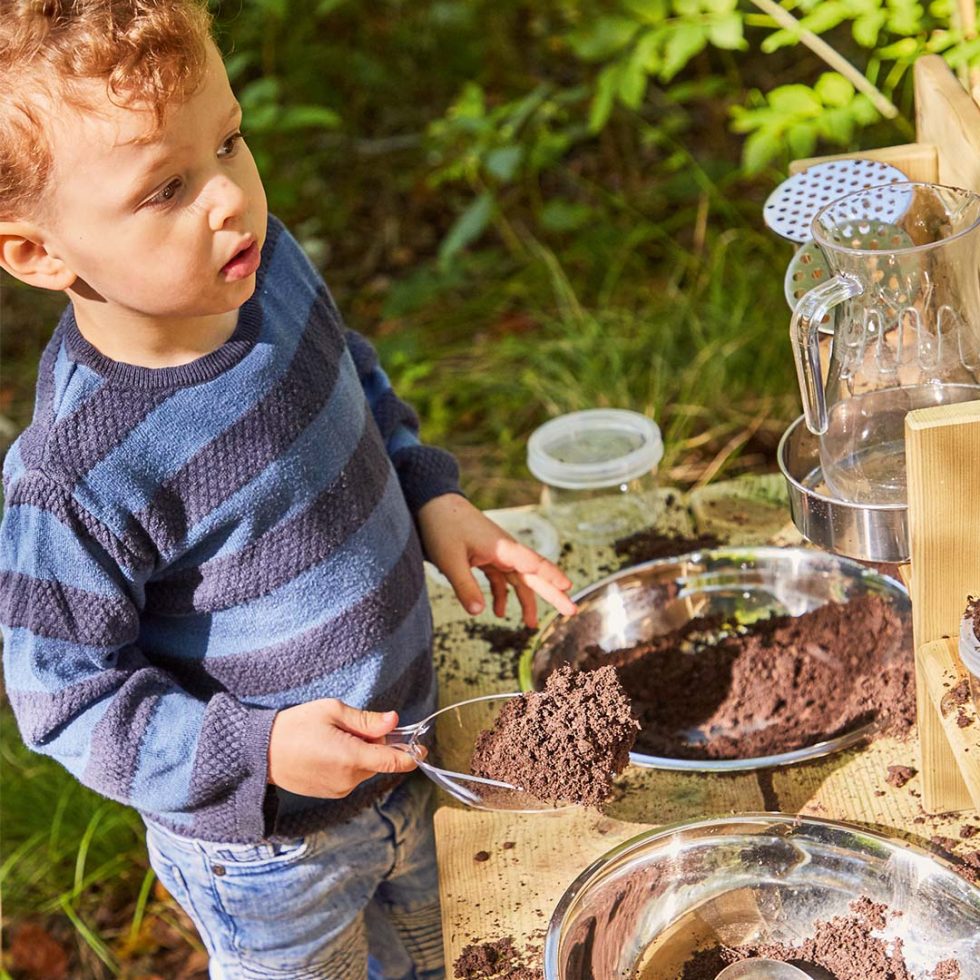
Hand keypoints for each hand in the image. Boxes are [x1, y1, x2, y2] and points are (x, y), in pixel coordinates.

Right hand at [267, 699, 415, 797]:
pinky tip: (328, 750)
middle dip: (377, 745)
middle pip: (380, 762)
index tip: (422, 746)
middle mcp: (349, 780)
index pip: (395, 762)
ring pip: (365, 769)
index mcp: (352, 758)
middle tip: (354, 727)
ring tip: (334, 738)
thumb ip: (366, 720)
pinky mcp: (330, 793)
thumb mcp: (332, 711)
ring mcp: (339, 790)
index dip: (411, 754)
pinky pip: (351, 777)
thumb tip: (394, 721)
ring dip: (362, 754)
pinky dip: (349, 763)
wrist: (261, 752)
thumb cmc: (295, 726)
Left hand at [417, 494, 576, 627]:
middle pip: (533, 575)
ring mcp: (497, 553)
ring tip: (531, 624)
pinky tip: (497, 611)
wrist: (432, 503)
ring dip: (525, 600)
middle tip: (570, 610)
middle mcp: (505, 550)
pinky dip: (501, 594)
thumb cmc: (442, 527)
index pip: (534, 564)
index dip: (552, 576)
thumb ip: (465, 587)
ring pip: (518, 579)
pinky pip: (500, 578)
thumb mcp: (450, 560)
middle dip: (552, 593)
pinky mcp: (485, 556)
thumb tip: (479, 613)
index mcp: (503, 548)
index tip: (568, 587)